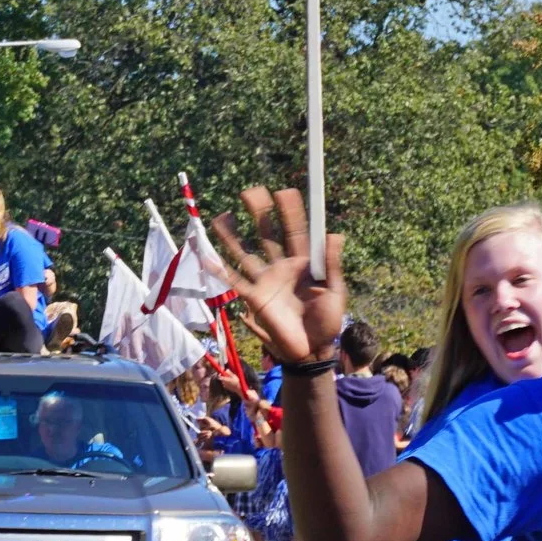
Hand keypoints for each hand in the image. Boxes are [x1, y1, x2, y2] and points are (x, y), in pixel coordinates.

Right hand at [211, 187, 345, 366]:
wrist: (313, 350)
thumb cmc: (327, 320)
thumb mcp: (335, 291)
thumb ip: (332, 264)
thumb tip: (334, 234)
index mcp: (304, 262)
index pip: (295, 230)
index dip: (290, 210)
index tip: (283, 191)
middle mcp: (281, 267)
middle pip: (267, 234)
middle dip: (260, 212)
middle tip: (251, 191)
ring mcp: (265, 282)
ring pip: (245, 253)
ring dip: (233, 236)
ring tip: (223, 216)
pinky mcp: (254, 299)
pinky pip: (234, 282)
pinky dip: (219, 270)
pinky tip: (206, 255)